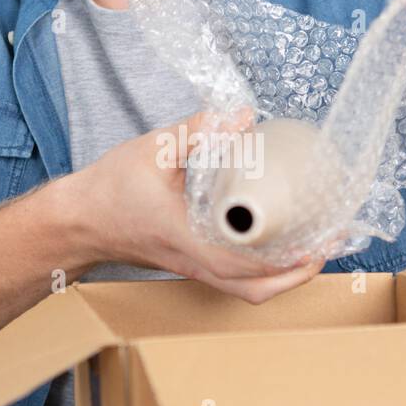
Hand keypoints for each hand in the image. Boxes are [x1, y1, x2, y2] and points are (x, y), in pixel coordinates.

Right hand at [71, 109, 324, 303]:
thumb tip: (242, 114)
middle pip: (254, 290)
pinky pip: (235, 278)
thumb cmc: (109, 189)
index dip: (284, 261)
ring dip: (285, 275)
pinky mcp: (191, 263)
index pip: (241, 266)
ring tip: (313, 246)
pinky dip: (264, 269)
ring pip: (246, 289)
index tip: (315, 243)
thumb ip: (198, 130)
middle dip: (298, 273)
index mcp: (186, 240)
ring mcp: (193, 268)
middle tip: (328, 243)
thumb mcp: (154, 150)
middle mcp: (194, 263)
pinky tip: (279, 243)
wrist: (77, 220)